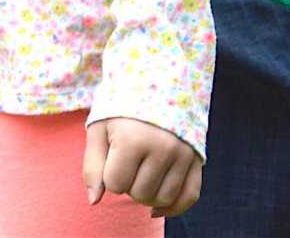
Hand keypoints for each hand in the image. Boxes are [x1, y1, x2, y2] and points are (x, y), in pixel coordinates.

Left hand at [83, 118, 201, 218]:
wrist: (154, 82)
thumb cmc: (119, 108)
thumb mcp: (98, 129)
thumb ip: (92, 165)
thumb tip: (94, 201)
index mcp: (133, 140)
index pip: (115, 184)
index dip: (108, 177)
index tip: (110, 158)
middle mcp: (162, 149)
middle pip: (140, 194)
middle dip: (127, 186)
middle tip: (125, 164)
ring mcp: (183, 155)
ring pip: (163, 199)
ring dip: (147, 195)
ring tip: (139, 174)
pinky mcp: (197, 159)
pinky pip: (189, 197)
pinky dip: (173, 207)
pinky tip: (156, 208)